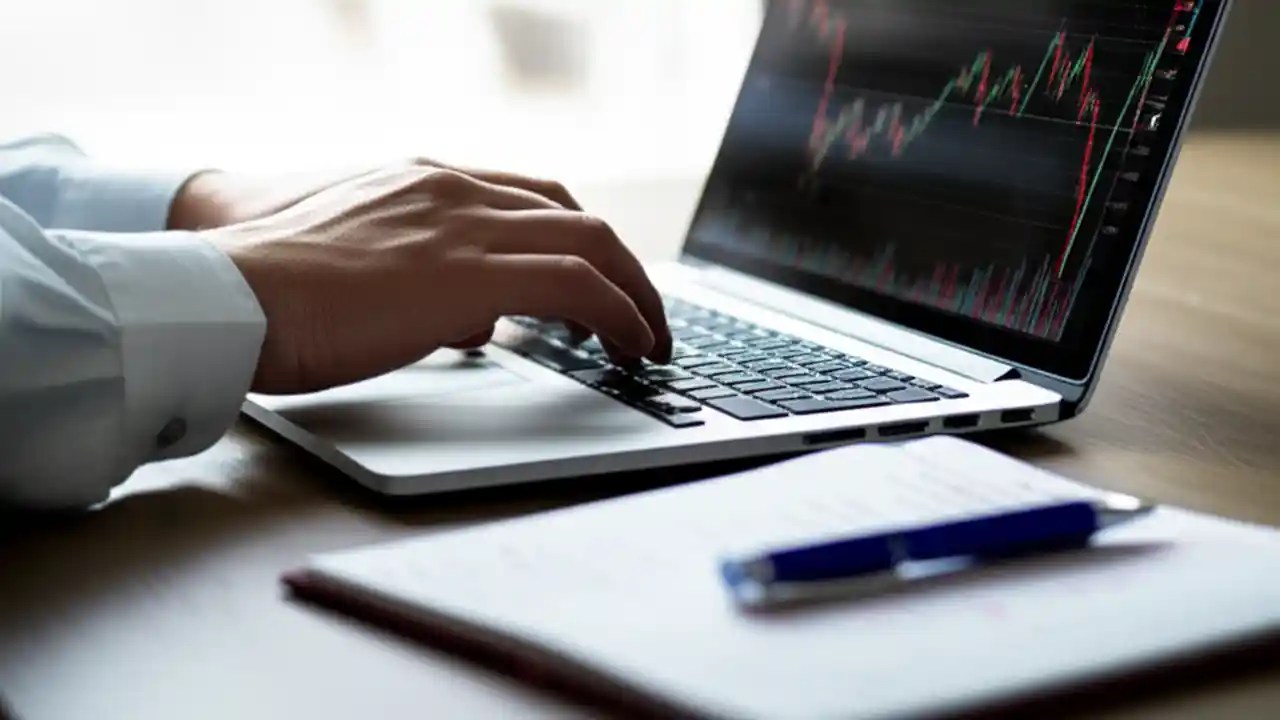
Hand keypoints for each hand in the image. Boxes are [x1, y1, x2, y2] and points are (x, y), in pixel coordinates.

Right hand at [205, 166, 671, 393]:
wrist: (230, 296)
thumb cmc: (274, 293)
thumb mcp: (361, 269)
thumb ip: (424, 280)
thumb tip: (476, 322)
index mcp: (427, 183)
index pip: (532, 199)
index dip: (577, 240)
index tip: (599, 278)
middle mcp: (456, 191)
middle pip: (575, 216)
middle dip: (622, 266)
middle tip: (642, 311)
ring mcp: (467, 227)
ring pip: (593, 244)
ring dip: (635, 293)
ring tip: (650, 337)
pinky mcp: (474, 275)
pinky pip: (580, 287)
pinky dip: (620, 314)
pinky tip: (632, 345)